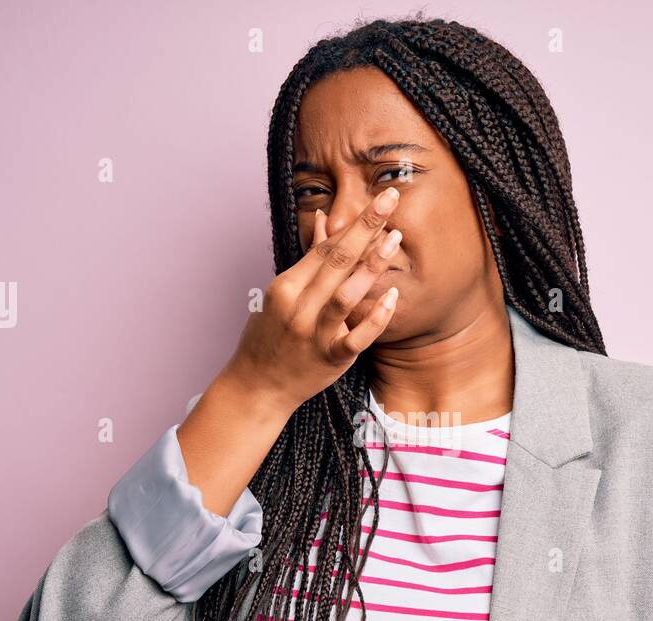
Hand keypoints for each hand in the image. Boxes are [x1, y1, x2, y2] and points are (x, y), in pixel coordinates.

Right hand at [224, 188, 403, 411]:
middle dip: (365, 228)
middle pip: (335, 260)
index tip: (377, 203)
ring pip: (345, 294)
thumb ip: (309, 259)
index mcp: (285, 287)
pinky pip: (357, 336)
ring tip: (394, 238)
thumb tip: (324, 218)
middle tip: (390, 200)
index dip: (352, 224)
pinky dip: (375, 316)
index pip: (323, 248)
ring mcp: (314, 333)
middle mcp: (298, 307)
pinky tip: (392, 296)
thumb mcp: (282, 293)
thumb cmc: (270, 337)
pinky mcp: (330, 358)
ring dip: (371, 264)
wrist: (257, 387)